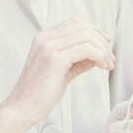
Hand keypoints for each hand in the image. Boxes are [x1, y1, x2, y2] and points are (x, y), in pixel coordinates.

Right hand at [1, 19, 115, 128]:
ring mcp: (49, 47)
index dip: (94, 31)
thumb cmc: (39, 94)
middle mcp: (45, 38)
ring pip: (87, 37)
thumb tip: (98, 55)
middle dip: (102, 42)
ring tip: (108, 65)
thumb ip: (78, 60)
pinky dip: (99, 56)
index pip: (75, 23)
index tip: (105, 45)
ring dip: (103, 51)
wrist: (22, 109)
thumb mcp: (62, 71)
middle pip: (83, 28)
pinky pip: (86, 49)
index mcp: (44, 38)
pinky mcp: (55, 59)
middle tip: (110, 59)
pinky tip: (102, 67)